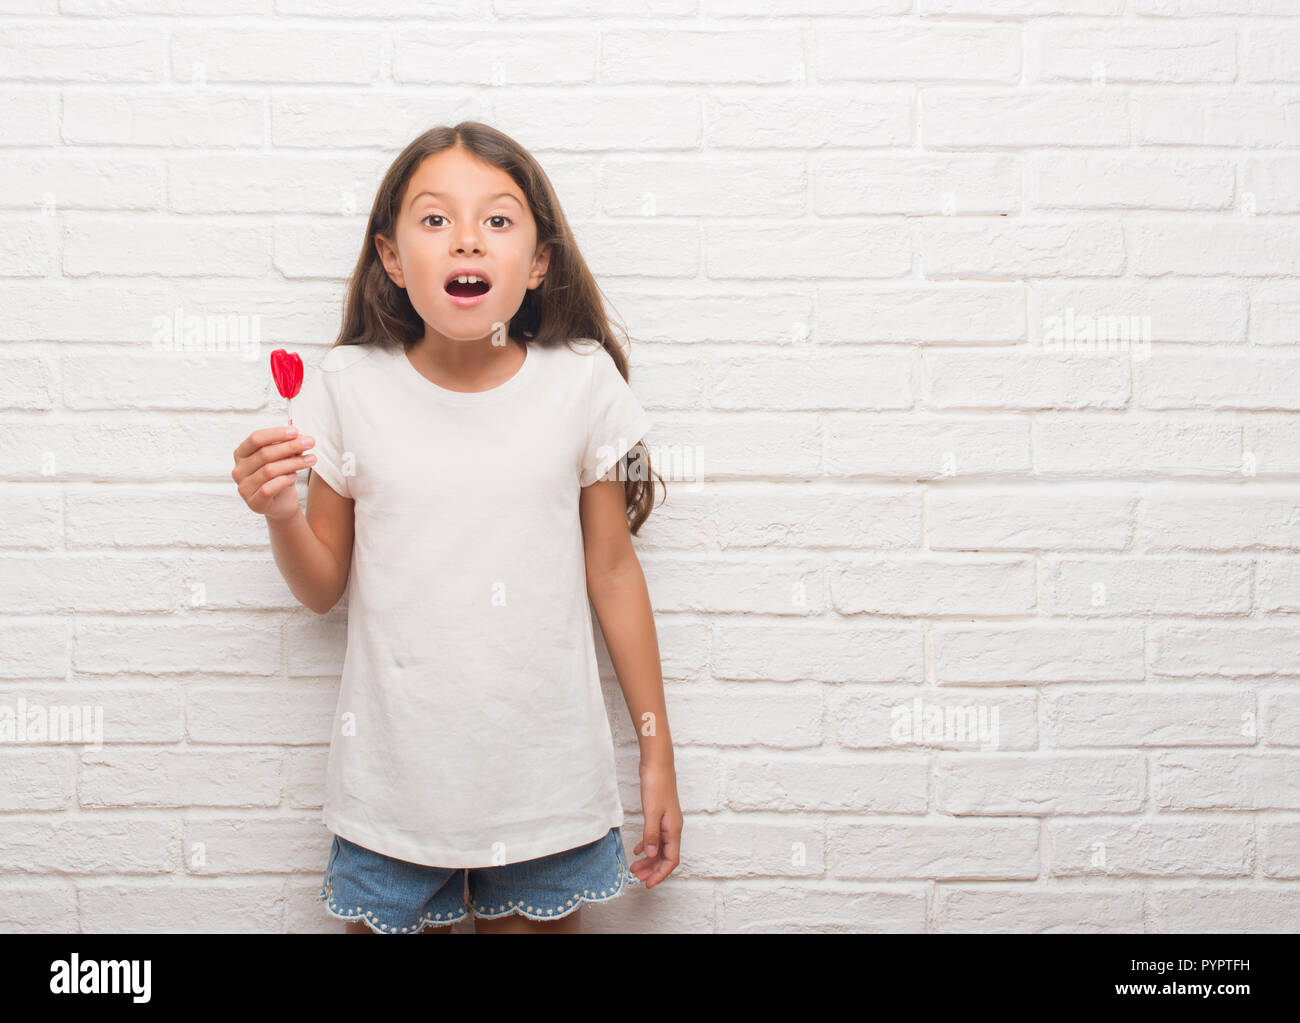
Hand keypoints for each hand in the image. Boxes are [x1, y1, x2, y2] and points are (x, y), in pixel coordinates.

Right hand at [232, 425, 316, 520]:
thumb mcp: (285, 458)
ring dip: (293, 463)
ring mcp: (244, 488)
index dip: (275, 433)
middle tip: (310, 442)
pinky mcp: (253, 503)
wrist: (282, 503)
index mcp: (241, 454)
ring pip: (269, 470)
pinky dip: (283, 480)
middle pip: (264, 454)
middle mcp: (238, 470)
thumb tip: (299, 436)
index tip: (296, 431)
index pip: (255, 439)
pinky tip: (294, 476)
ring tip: (311, 459)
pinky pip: (268, 488)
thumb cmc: (280, 476)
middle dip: (290, 446)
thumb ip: (288, 447)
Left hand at [630, 761, 681, 888]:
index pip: (671, 860)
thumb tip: (651, 855)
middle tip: (637, 877)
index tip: (648, 884)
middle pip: (666, 856)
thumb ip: (651, 835)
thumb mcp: (651, 812)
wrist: (657, 764)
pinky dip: (647, 845)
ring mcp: (667, 821)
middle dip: (653, 869)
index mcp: (674, 829)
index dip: (660, 874)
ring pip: (660, 847)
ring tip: (635, 866)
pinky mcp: (660, 815)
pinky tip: (639, 849)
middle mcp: (673, 828)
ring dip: (649, 859)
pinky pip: (656, 837)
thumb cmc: (657, 785)